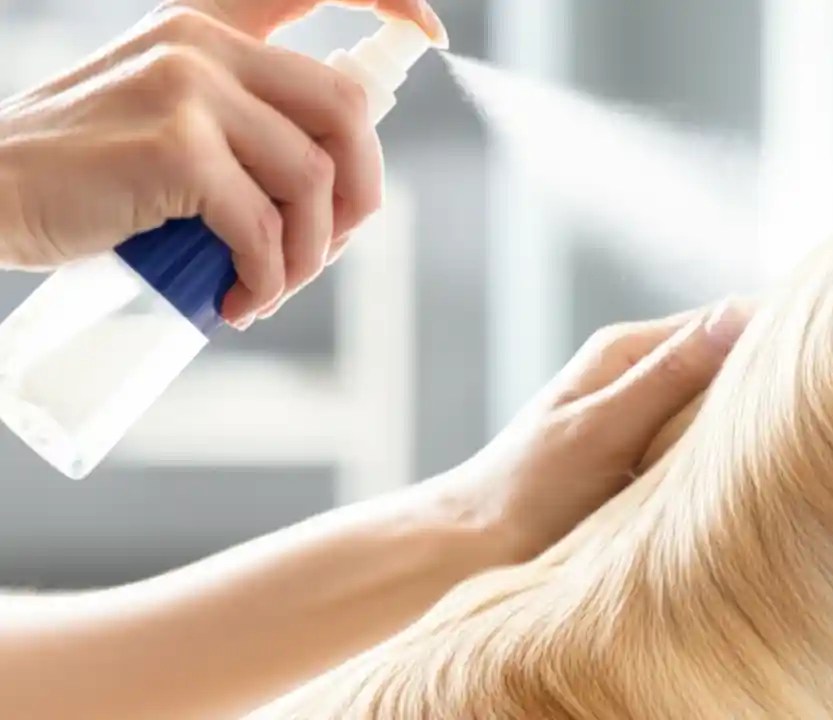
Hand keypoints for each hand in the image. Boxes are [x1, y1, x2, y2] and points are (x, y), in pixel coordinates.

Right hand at [0, 0, 446, 325]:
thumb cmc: (78, 177)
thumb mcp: (164, 123)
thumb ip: (239, 128)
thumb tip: (329, 188)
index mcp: (206, 28)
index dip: (390, 0)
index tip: (429, 35)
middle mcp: (202, 45)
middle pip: (346, 108)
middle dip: (360, 191)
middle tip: (329, 247)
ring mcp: (189, 90)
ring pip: (313, 177)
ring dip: (310, 253)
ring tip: (270, 288)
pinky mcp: (175, 147)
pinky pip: (264, 224)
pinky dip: (268, 275)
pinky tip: (242, 299)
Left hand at [426, 299, 752, 562]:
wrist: (470, 555)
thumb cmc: (524, 491)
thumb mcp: (602, 429)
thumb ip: (669, 376)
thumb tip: (740, 314)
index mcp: (628, 350)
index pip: (726, 320)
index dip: (780, 332)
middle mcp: (643, 379)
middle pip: (732, 366)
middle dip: (779, 383)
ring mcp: (649, 424)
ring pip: (725, 414)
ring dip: (759, 429)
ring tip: (816, 447)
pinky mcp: (651, 469)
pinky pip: (709, 455)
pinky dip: (736, 465)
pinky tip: (768, 486)